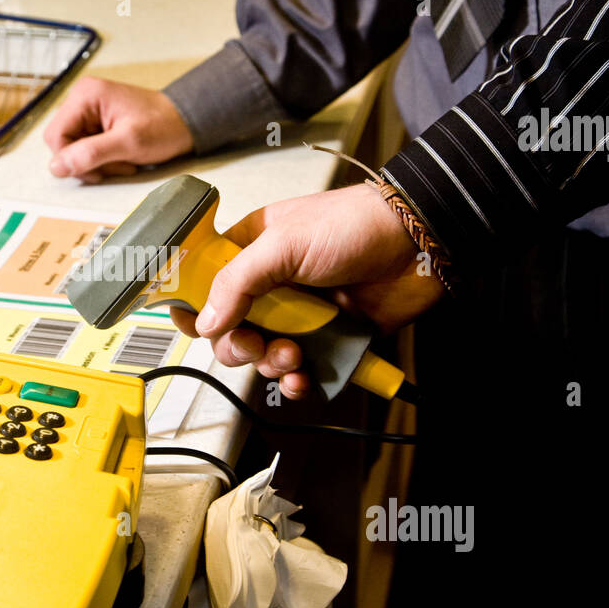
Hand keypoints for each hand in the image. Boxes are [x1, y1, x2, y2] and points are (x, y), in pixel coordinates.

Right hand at [44, 76, 193, 182]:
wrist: (184, 122)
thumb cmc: (162, 126)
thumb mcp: (128, 142)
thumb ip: (91, 153)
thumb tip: (57, 167)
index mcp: (85, 96)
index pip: (55, 136)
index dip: (71, 159)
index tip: (96, 170)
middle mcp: (82, 99)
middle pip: (61, 143)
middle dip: (85, 161)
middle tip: (113, 165)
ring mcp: (88, 111)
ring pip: (73, 149)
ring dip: (96, 163)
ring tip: (122, 160)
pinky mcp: (95, 123)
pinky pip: (85, 148)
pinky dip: (101, 160)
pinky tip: (120, 158)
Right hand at [170, 182, 446, 398]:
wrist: (416, 245)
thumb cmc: (352, 226)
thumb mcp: (284, 244)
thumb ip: (238, 282)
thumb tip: (204, 323)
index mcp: (251, 252)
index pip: (205, 284)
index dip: (194, 307)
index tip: (192, 327)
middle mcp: (271, 287)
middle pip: (229, 331)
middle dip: (239, 345)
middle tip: (257, 344)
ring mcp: (299, 316)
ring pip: (262, 356)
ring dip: (270, 364)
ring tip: (294, 354)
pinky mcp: (327, 341)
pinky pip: (297, 373)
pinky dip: (295, 381)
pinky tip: (303, 377)